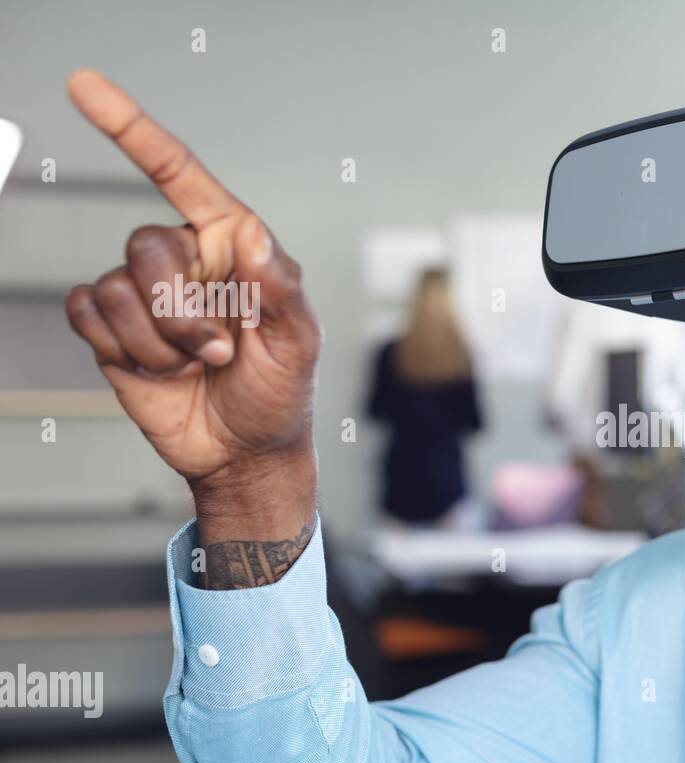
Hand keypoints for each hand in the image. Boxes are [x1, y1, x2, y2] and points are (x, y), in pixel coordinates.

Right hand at [64, 70, 318, 562]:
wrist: (243, 453)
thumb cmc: (280, 394)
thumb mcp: (298, 343)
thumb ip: (279, 288)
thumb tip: (252, 237)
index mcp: (230, 244)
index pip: (179, 174)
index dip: (132, 129)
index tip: (85, 86)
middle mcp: (185, 259)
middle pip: (145, 246)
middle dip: (180, 311)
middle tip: (218, 352)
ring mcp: (145, 294)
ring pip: (114, 287)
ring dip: (157, 341)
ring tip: (194, 367)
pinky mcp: (111, 328)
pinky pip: (86, 313)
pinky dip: (121, 348)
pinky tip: (155, 369)